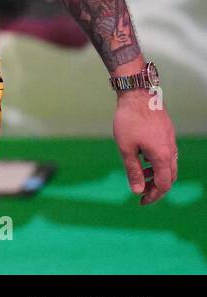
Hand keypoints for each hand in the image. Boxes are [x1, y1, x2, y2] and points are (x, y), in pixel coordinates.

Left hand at [114, 88, 176, 204]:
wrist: (137, 94)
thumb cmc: (129, 121)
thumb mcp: (126, 148)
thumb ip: (133, 171)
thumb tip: (137, 190)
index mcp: (162, 157)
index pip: (164, 184)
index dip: (154, 196)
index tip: (141, 201)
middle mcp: (170, 150)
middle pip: (169, 177)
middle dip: (156, 187)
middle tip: (142, 192)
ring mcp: (170, 141)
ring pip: (168, 165)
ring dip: (156, 174)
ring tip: (139, 175)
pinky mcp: (166, 133)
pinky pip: (166, 154)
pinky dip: (156, 162)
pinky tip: (142, 158)